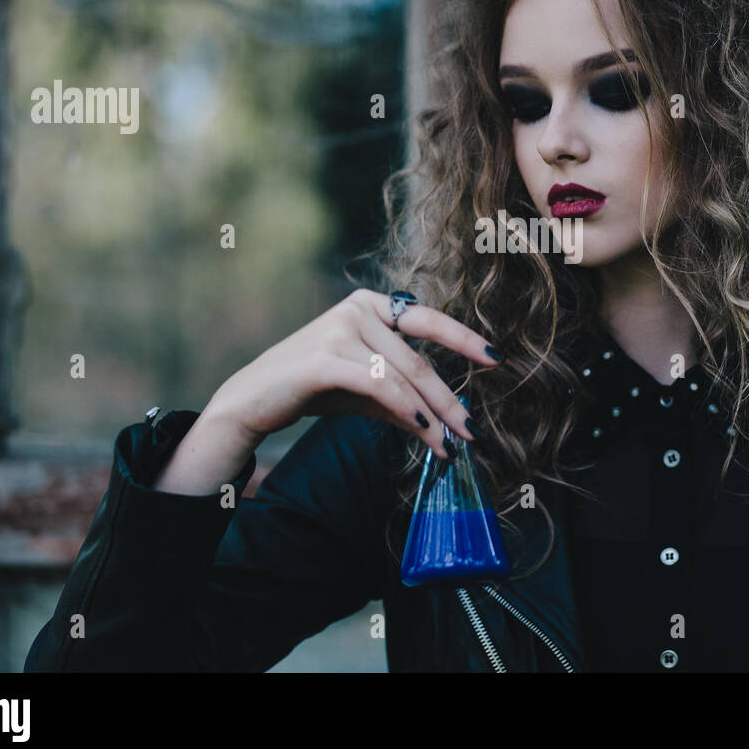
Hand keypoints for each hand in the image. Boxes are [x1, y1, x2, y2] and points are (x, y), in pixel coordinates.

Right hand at [201, 289, 500, 459]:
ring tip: (449, 443)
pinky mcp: (324, 357)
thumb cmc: (314, 390)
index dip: (464, 339)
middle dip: (449, 399)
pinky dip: (406, 408)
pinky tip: (423, 429)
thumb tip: (452, 428)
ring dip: (432, 414)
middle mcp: (357, 308)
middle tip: (471, 430)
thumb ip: (408, 400)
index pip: (428, 321)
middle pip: (418, 359)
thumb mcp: (369, 393)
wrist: (252, 402)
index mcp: (371, 305)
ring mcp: (339, 328)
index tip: (495, 359)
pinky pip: (380, 385)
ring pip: (402, 375)